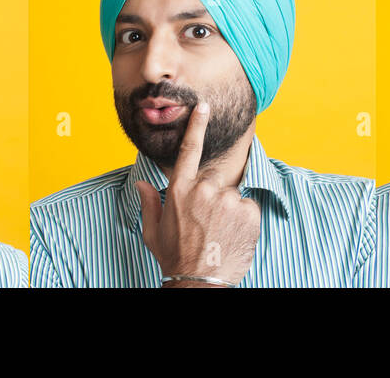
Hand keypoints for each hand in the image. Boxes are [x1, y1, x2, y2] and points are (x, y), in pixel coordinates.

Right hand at [135, 102, 259, 287]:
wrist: (198, 283)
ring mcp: (227, 199)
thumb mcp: (154, 232)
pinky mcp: (248, 210)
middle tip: (207, 226)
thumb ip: (150, 203)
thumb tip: (141, 183)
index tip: (204, 106)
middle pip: (214, 184)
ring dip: (229, 211)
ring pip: (232, 197)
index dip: (197, 126)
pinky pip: (248, 208)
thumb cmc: (175, 258)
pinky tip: (232, 237)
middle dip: (213, 200)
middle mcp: (203, 190)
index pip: (189, 151)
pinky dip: (243, 220)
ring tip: (219, 235)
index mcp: (180, 191)